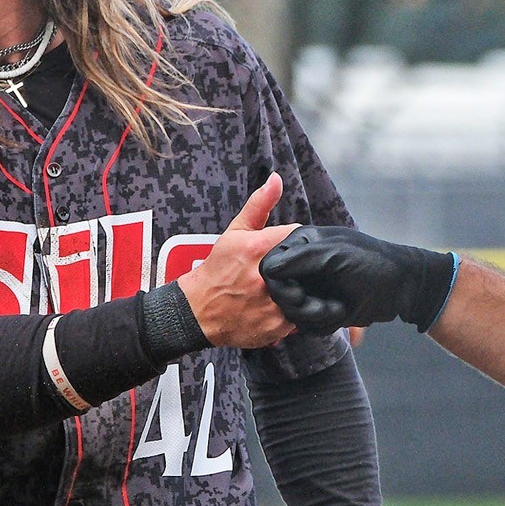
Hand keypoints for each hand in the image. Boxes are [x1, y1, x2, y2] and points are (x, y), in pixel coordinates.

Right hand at [177, 174, 300, 347]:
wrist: (197, 311)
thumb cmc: (217, 269)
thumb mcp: (235, 232)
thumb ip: (258, 205)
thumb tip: (276, 179)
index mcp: (257, 249)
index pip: (299, 235)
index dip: (298, 240)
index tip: (291, 246)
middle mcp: (265, 278)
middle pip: (307, 265)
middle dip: (303, 265)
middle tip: (291, 267)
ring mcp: (272, 304)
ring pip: (307, 291)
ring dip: (302, 288)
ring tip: (289, 285)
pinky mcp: (276, 326)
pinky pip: (300, 315)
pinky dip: (297, 309)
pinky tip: (284, 304)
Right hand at [259, 227, 457, 332]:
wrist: (402, 288)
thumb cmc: (373, 264)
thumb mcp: (335, 256)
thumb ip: (299, 260)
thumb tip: (267, 268)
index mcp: (301, 244)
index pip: (269, 267)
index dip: (280, 285)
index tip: (299, 294)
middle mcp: (301, 266)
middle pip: (277, 295)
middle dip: (301, 306)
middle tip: (327, 308)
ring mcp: (310, 288)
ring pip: (290, 314)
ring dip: (314, 318)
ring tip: (338, 310)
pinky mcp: (320, 308)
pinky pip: (306, 325)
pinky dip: (322, 325)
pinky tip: (341, 314)